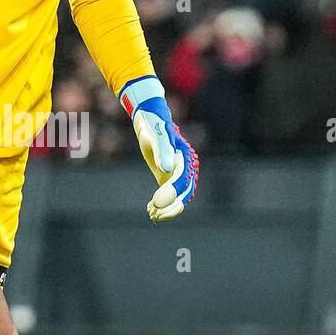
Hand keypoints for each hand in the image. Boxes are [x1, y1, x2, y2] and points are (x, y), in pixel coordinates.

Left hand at [119, 74, 198, 221]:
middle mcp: (185, 168)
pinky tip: (150, 209)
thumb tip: (167, 170)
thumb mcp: (157, 136)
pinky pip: (169, 194)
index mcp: (186, 159)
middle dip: (170, 207)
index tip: (157, 204)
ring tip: (151, 215)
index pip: (182, 182)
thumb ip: (163, 152)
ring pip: (178, 197)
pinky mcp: (168, 176)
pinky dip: (161, 204)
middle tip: (154, 215)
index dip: (171, 194)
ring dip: (166, 208)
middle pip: (183, 193)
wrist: (150, 119)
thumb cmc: (155, 125)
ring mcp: (177, 173)